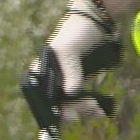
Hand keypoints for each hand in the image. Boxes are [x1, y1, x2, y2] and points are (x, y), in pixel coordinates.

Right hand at [28, 0, 120, 125]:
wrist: (95, 23)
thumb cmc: (77, 32)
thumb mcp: (70, 50)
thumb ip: (70, 70)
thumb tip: (71, 93)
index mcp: (39, 73)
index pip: (41, 100)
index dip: (52, 112)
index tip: (69, 116)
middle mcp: (49, 82)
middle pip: (56, 107)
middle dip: (73, 111)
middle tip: (90, 106)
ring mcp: (64, 84)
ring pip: (70, 108)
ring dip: (83, 112)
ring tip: (97, 108)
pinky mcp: (78, 85)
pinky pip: (80, 103)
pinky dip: (89, 108)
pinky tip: (100, 110)